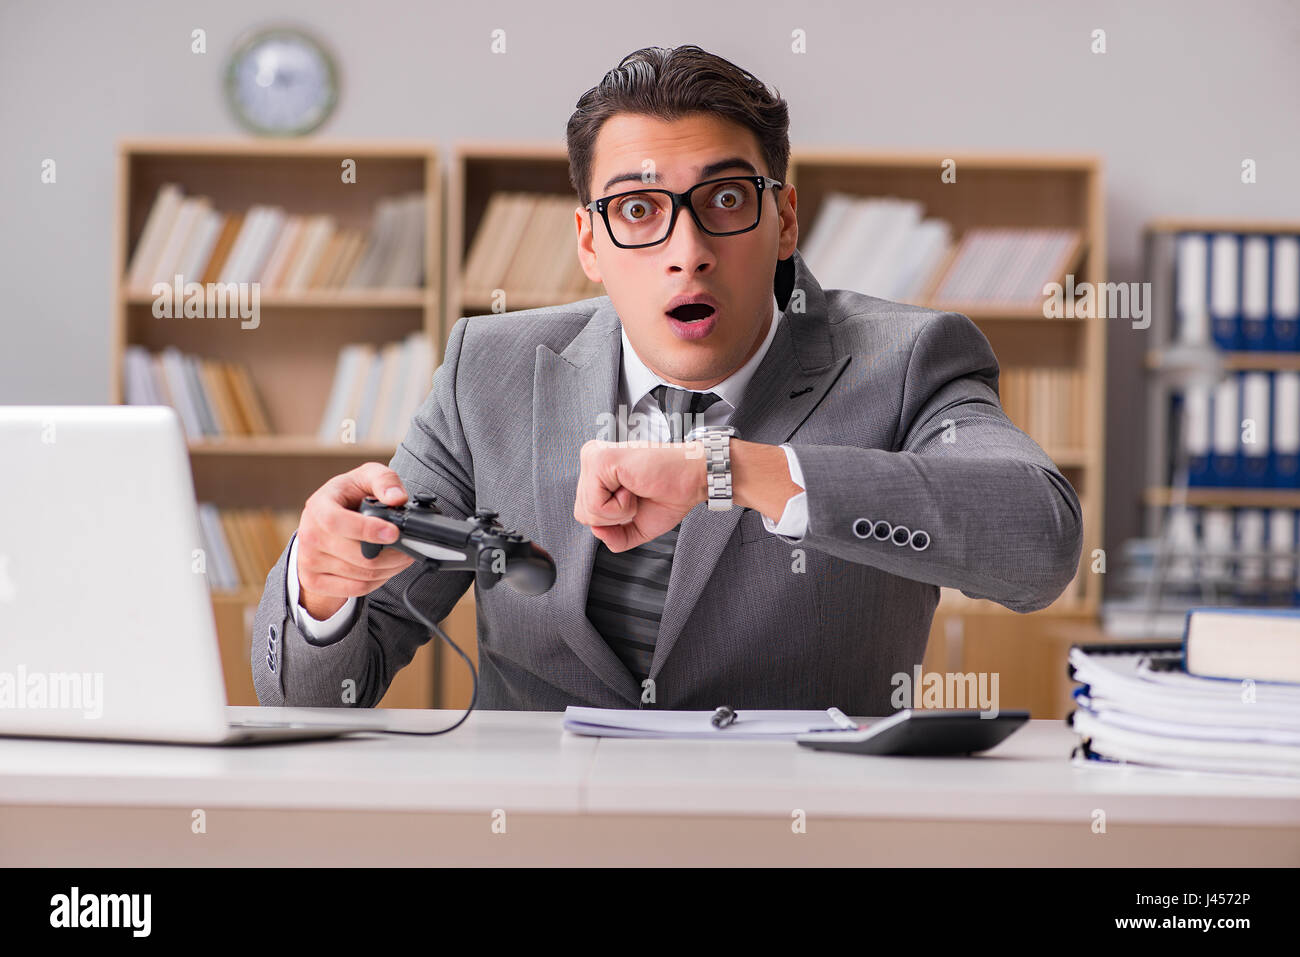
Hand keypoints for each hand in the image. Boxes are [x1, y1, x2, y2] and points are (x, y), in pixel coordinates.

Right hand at [295, 463, 415, 619]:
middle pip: (356, 555)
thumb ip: (385, 480)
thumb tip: (397, 498)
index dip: (367, 530)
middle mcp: (309, 534)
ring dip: (390, 568)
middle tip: (411, 548)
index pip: (336, 522)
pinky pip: (355, 589)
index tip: (394, 532)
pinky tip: (386, 568)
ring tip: (402, 556)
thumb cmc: (349, 497)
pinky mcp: (314, 581)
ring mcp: (309, 560)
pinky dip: (378, 581)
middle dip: (392, 554)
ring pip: (360, 574)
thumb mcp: (366, 477)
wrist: (324, 521)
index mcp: (318, 506)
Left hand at [573, 439, 705, 550]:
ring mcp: (593, 457)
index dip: (614, 519)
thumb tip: (596, 531)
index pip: (585, 512)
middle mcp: (592, 459)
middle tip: (637, 495)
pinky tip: (634, 487)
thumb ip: (612, 537)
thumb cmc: (669, 494)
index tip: (635, 498)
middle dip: (615, 517)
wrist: (692, 480)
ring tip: (636, 490)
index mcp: (596, 471)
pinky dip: (620, 507)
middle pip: (582, 514)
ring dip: (619, 512)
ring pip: (587, 511)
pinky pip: (595, 505)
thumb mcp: (635, 527)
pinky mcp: (599, 460)